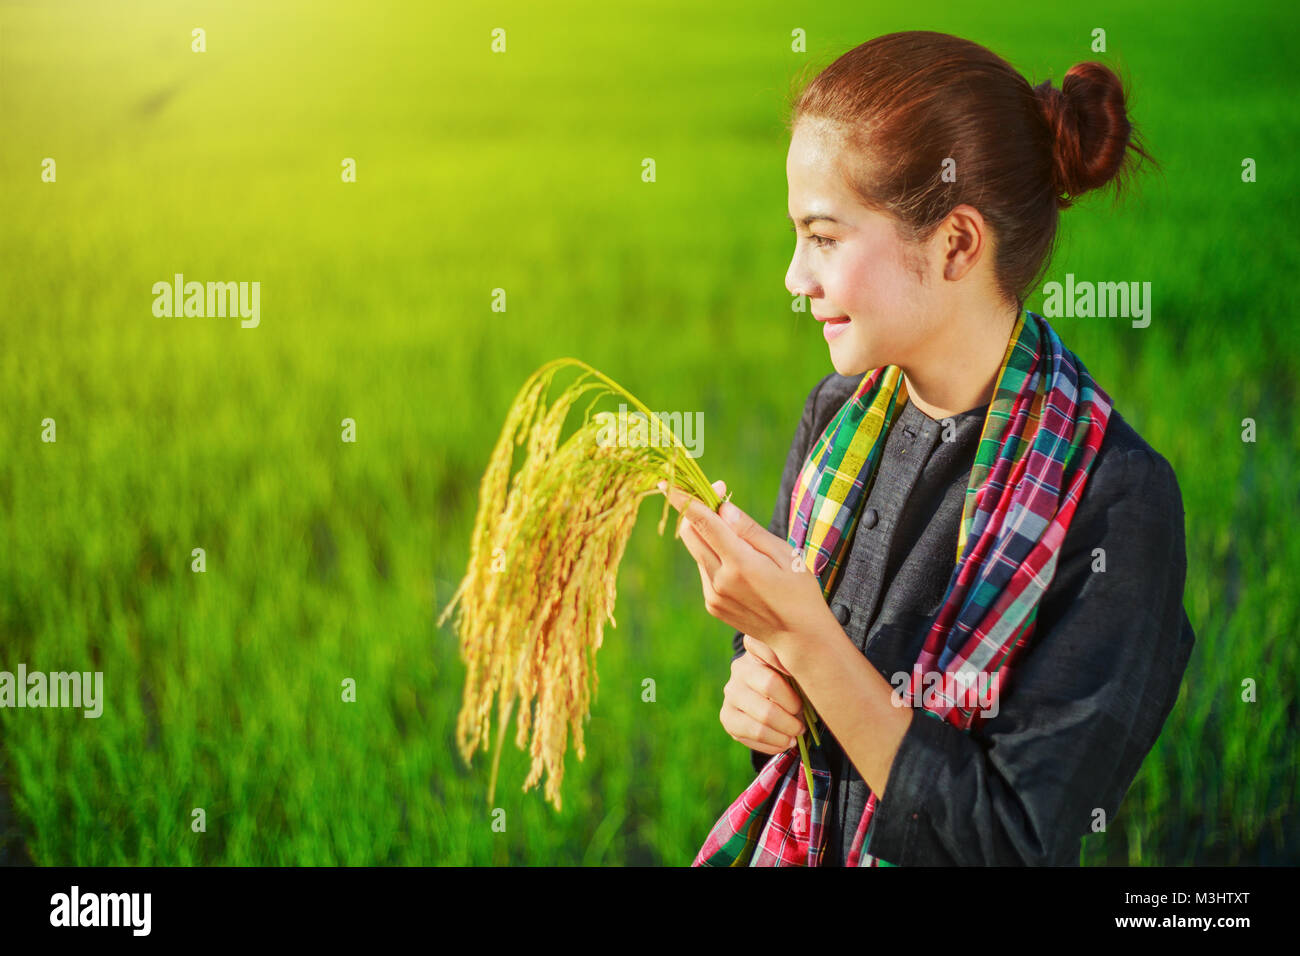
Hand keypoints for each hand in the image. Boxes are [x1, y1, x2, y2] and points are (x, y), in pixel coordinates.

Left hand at [658, 477, 837, 665]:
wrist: (799, 637)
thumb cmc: (799, 590)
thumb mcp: (785, 554)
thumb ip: (750, 530)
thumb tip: (723, 507)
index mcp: (740, 564)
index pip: (703, 523)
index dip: (685, 499)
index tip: (668, 482)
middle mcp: (720, 580)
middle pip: (691, 534)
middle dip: (696, 510)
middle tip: (719, 496)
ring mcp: (713, 595)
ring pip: (697, 551)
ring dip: (708, 534)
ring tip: (740, 537)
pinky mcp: (712, 605)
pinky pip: (705, 569)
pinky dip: (714, 556)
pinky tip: (741, 564)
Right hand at [723, 636, 806, 753]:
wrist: (772, 701)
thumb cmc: (793, 681)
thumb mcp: (798, 668)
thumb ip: (801, 665)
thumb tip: (812, 671)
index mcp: (758, 648)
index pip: (770, 648)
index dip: (788, 662)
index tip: (803, 676)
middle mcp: (739, 667)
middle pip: (770, 685)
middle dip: (793, 707)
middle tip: (804, 717)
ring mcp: (731, 692)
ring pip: (763, 716)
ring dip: (786, 729)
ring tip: (797, 732)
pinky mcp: (727, 717)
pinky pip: (754, 735)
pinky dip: (775, 743)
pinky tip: (785, 741)